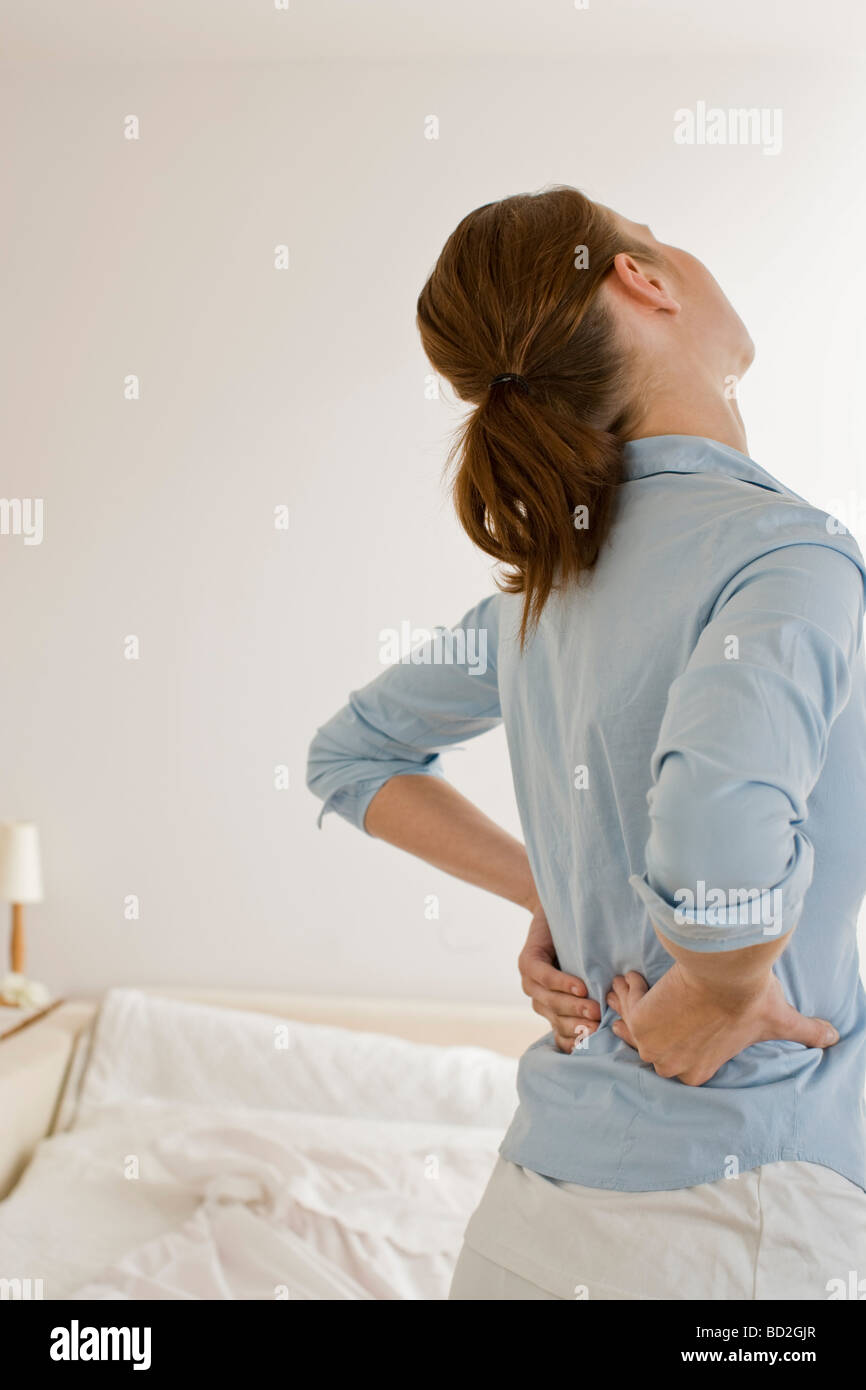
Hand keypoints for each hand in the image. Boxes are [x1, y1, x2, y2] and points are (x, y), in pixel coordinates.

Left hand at [519, 908, 600, 1052]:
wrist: (559, 911)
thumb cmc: (582, 948)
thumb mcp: (590, 977)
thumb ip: (597, 998)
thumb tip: (624, 1023)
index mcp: (553, 1010)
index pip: (563, 1035)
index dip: (579, 1040)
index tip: (600, 1043)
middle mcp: (539, 1000)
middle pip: (558, 1020)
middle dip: (580, 1025)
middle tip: (601, 1028)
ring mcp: (530, 982)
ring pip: (551, 1000)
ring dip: (573, 1006)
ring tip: (595, 1010)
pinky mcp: (527, 962)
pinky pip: (545, 976)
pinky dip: (563, 982)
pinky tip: (580, 987)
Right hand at [606, 965, 838, 1085]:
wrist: (727, 975)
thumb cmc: (753, 1000)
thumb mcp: (781, 1020)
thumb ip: (805, 1032)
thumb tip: (837, 1036)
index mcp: (698, 1073)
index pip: (676, 1058)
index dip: (675, 1033)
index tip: (680, 1013)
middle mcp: (671, 1065)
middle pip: (651, 1044)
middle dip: (650, 1021)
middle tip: (660, 1001)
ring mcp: (652, 1045)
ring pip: (631, 1022)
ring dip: (633, 1002)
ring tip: (639, 985)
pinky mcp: (638, 1020)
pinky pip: (625, 1003)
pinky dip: (628, 988)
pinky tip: (635, 977)